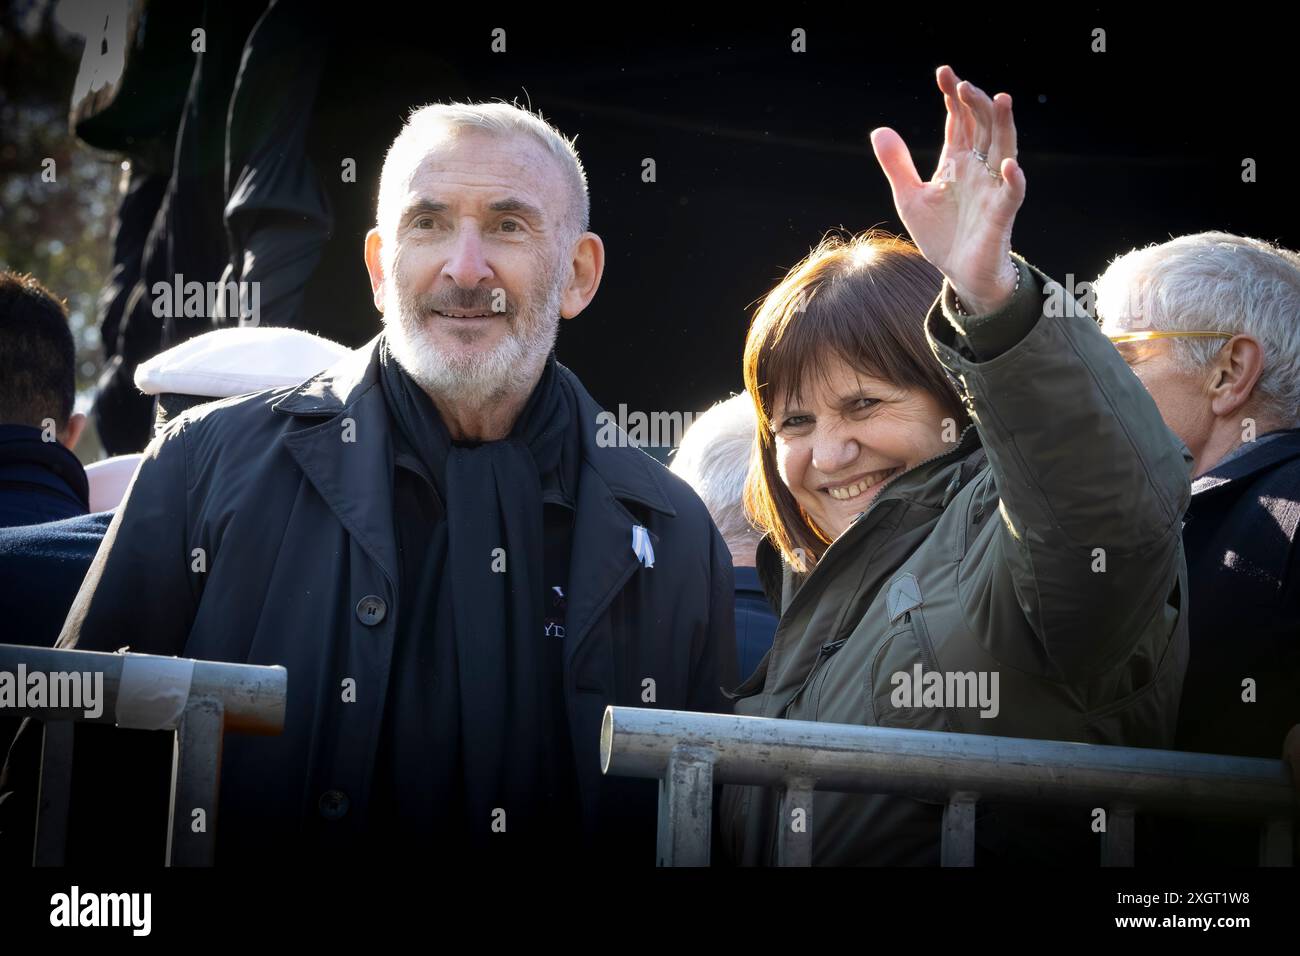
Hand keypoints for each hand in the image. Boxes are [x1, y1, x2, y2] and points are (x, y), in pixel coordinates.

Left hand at [871, 65, 1025, 314]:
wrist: (959, 273)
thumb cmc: (940, 234)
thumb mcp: (909, 197)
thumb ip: (897, 164)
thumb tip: (879, 130)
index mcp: (957, 162)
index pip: (959, 121)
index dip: (953, 98)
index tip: (943, 73)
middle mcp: (978, 169)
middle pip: (983, 127)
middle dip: (975, 104)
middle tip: (962, 83)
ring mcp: (992, 190)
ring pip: (1003, 149)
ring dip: (1003, 125)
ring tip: (1001, 98)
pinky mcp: (1000, 215)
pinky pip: (1011, 195)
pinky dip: (1012, 180)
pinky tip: (1009, 165)